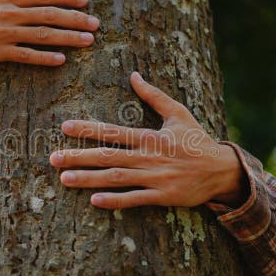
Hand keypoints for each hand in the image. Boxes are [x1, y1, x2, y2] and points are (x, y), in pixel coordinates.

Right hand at [0, 0, 98, 66]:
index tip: (85, 1)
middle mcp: (8, 14)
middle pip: (48, 15)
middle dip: (75, 19)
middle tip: (96, 24)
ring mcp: (4, 34)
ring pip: (42, 35)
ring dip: (68, 38)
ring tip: (88, 41)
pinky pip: (25, 55)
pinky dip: (43, 58)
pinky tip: (61, 60)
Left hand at [49, 72, 247, 209]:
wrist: (222, 170)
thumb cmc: (197, 140)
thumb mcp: (178, 113)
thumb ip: (154, 96)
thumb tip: (134, 75)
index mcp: (149, 136)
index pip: (113, 132)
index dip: (88, 129)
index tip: (65, 128)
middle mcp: (148, 157)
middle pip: (108, 156)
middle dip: (78, 157)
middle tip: (53, 159)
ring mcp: (155, 178)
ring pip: (116, 178)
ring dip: (89, 179)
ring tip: (64, 180)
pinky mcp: (162, 197)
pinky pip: (135, 199)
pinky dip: (115, 200)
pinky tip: (94, 201)